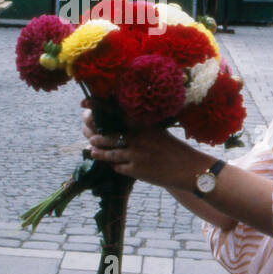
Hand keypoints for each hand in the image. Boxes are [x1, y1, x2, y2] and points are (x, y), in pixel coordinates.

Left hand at [82, 104, 203, 187]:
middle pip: (108, 135)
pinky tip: (112, 165)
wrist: (188, 168)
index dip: (97, 106)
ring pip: (109, 153)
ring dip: (99, 152)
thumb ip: (140, 128)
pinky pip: (118, 167)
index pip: (116, 112)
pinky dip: (114, 165)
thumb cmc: (174, 148)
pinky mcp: (137, 170)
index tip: (84, 103)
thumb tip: (122, 126)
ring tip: (93, 150)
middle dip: (95, 136)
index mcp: (142, 124)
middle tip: (90, 136)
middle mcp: (137, 137)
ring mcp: (136, 154)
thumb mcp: (158, 131)